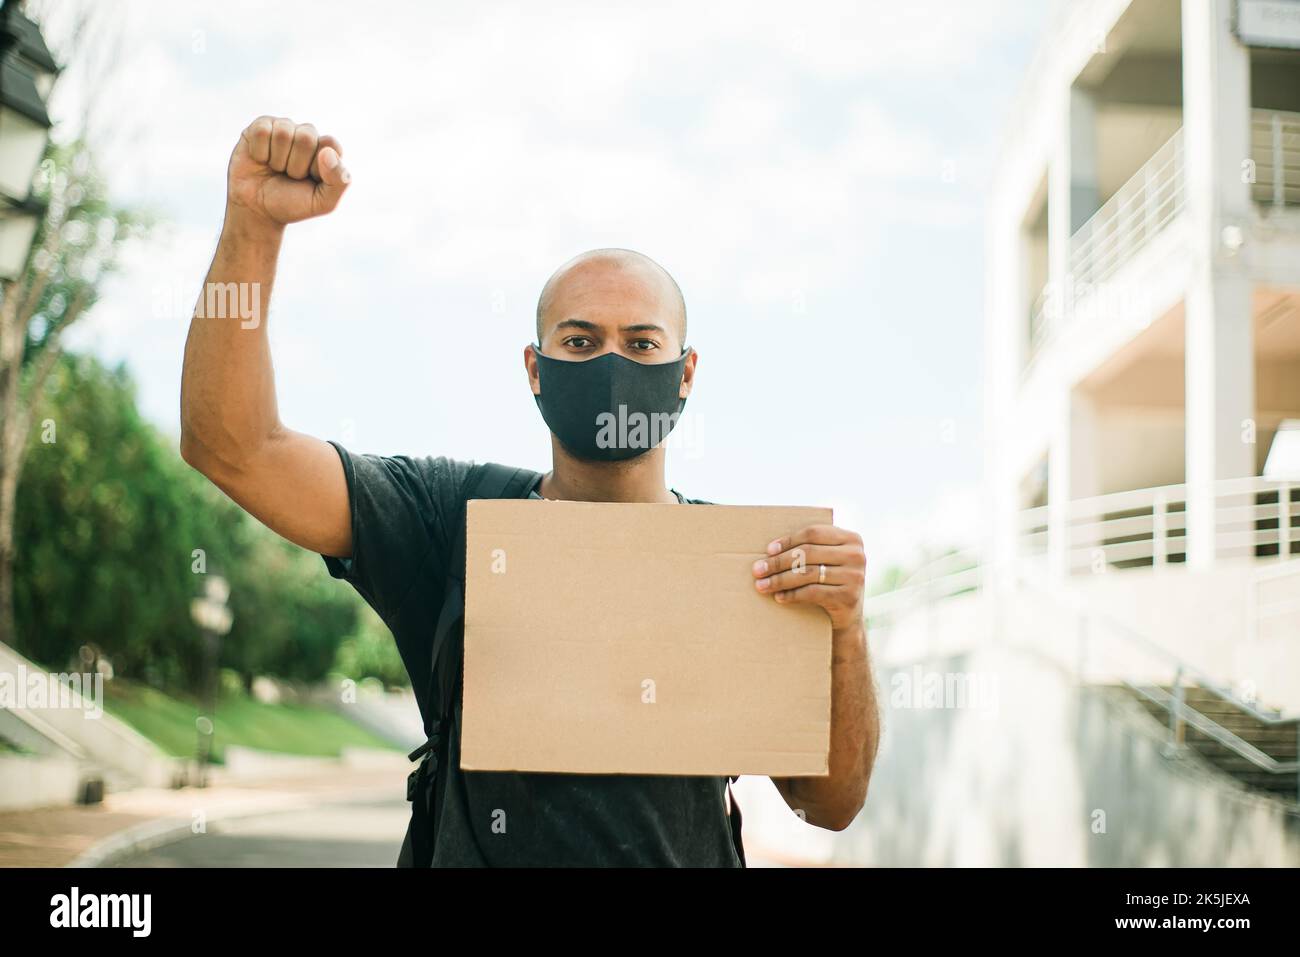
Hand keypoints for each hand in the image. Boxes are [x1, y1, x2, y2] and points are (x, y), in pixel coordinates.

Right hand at [226, 116, 349, 227]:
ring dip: (277, 160)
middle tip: (291, 176)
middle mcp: (306, 134)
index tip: (312, 179)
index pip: (330, 143)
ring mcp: (283, 128)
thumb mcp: (323, 202)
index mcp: (326, 149)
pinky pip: (262, 131)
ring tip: (276, 169)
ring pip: (283, 133)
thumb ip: (338, 181)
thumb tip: (327, 152)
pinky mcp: (260, 127)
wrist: (258, 209)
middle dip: (296, 165)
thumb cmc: (292, 203)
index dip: (318, 166)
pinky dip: (260, 153)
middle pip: (306, 137)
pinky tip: (261, 160)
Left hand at [752, 525, 865, 631]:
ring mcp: (855, 576)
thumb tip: (770, 549)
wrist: (847, 617)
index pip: (813, 533)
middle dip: (779, 562)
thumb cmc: (829, 582)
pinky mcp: (848, 597)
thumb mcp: (826, 560)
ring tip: (762, 585)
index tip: (768, 551)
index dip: (789, 541)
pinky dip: (792, 595)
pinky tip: (779, 597)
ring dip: (780, 579)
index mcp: (851, 538)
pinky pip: (812, 592)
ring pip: (808, 573)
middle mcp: (857, 555)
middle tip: (758, 570)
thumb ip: (810, 548)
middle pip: (808, 553)